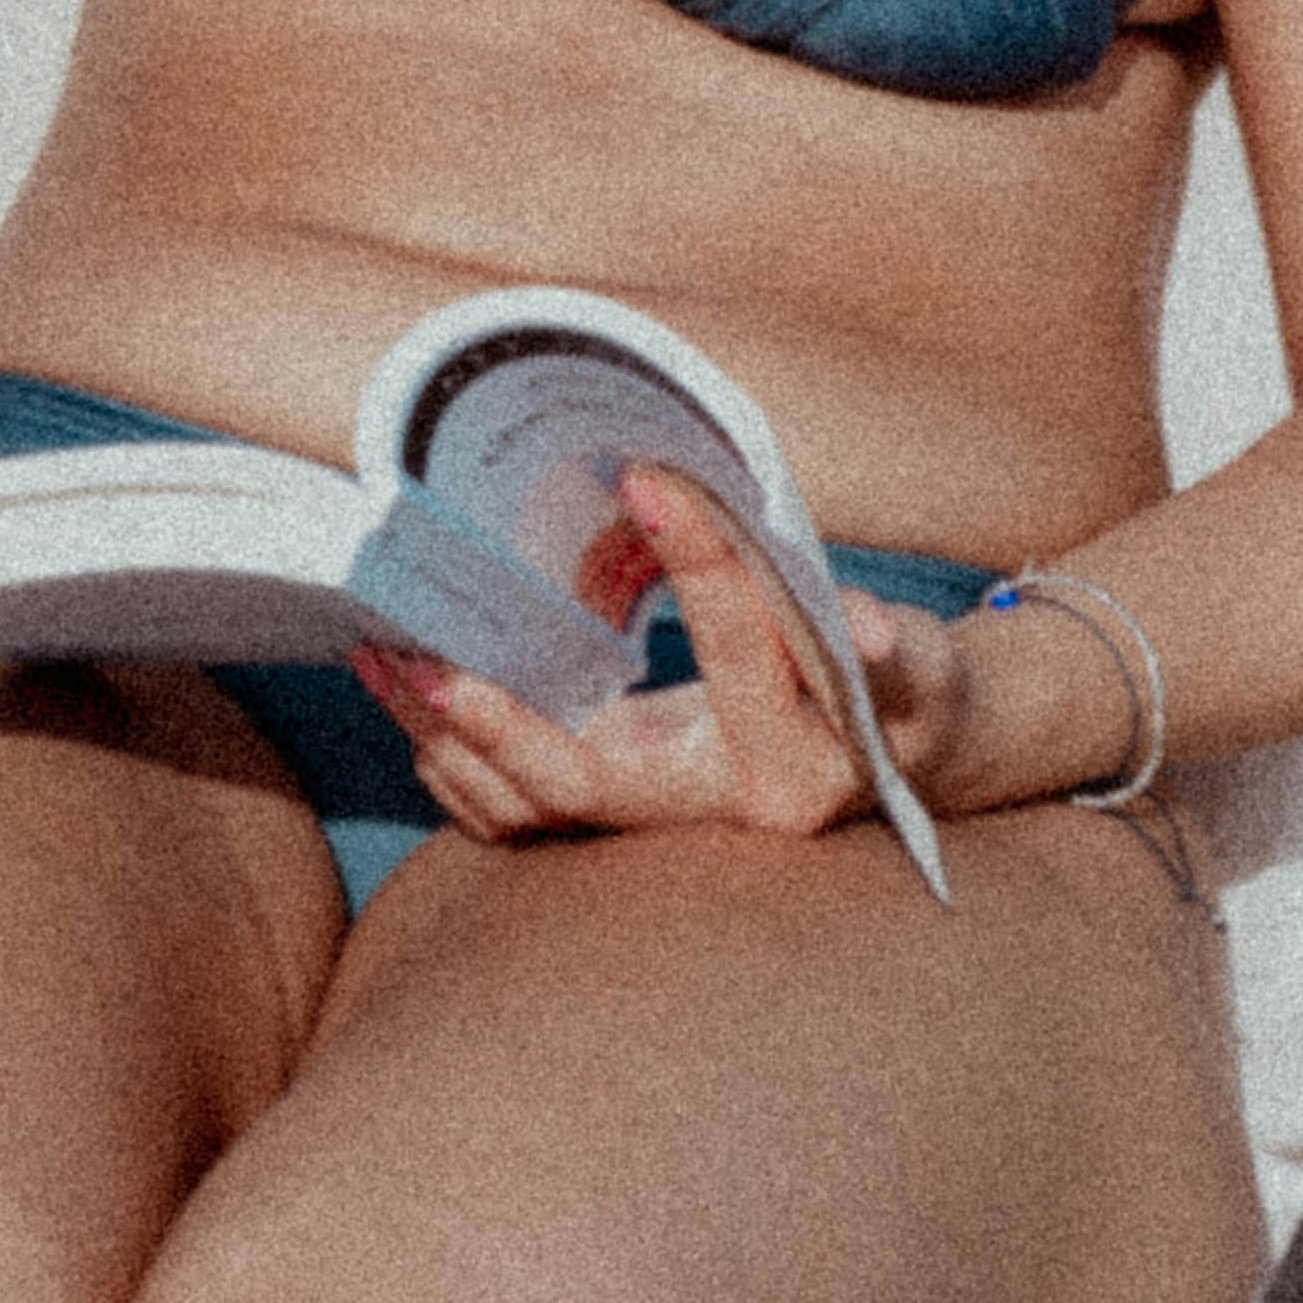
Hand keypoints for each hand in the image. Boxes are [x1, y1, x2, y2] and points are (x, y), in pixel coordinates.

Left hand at [353, 464, 975, 845]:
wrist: (900, 763)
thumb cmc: (909, 700)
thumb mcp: (920, 671)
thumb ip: (901, 654)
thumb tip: (870, 632)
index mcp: (793, 766)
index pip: (737, 651)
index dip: (703, 562)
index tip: (648, 475)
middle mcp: (713, 814)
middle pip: (583, 787)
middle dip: (495, 723)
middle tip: (420, 649)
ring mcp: (657, 827)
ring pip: (527, 808)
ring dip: (445, 736)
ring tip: (381, 653)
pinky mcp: (618, 816)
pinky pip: (516, 812)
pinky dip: (455, 761)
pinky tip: (410, 697)